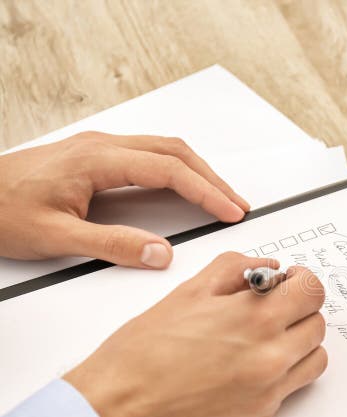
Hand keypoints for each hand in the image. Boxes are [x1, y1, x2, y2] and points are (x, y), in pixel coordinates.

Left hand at [0, 131, 249, 267]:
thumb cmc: (0, 210)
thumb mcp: (56, 237)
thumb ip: (113, 245)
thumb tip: (160, 253)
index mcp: (97, 160)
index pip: (169, 170)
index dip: (206, 191)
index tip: (230, 209)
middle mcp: (101, 146)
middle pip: (175, 152)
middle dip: (211, 178)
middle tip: (236, 203)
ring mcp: (98, 148)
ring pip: (164, 149)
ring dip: (197, 171)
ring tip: (219, 196)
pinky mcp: (94, 156)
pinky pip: (149, 153)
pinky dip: (177, 169)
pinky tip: (183, 185)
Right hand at [64, 252, 326, 416]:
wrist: (116, 416)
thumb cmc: (139, 358)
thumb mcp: (185, 294)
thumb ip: (232, 271)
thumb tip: (266, 266)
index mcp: (253, 318)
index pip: (312, 291)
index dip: (303, 281)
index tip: (292, 281)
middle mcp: (270, 355)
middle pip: (317, 323)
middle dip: (301, 309)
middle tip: (277, 308)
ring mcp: (269, 390)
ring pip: (315, 358)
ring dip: (300, 343)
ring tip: (270, 338)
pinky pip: (293, 388)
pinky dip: (284, 374)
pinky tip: (254, 368)